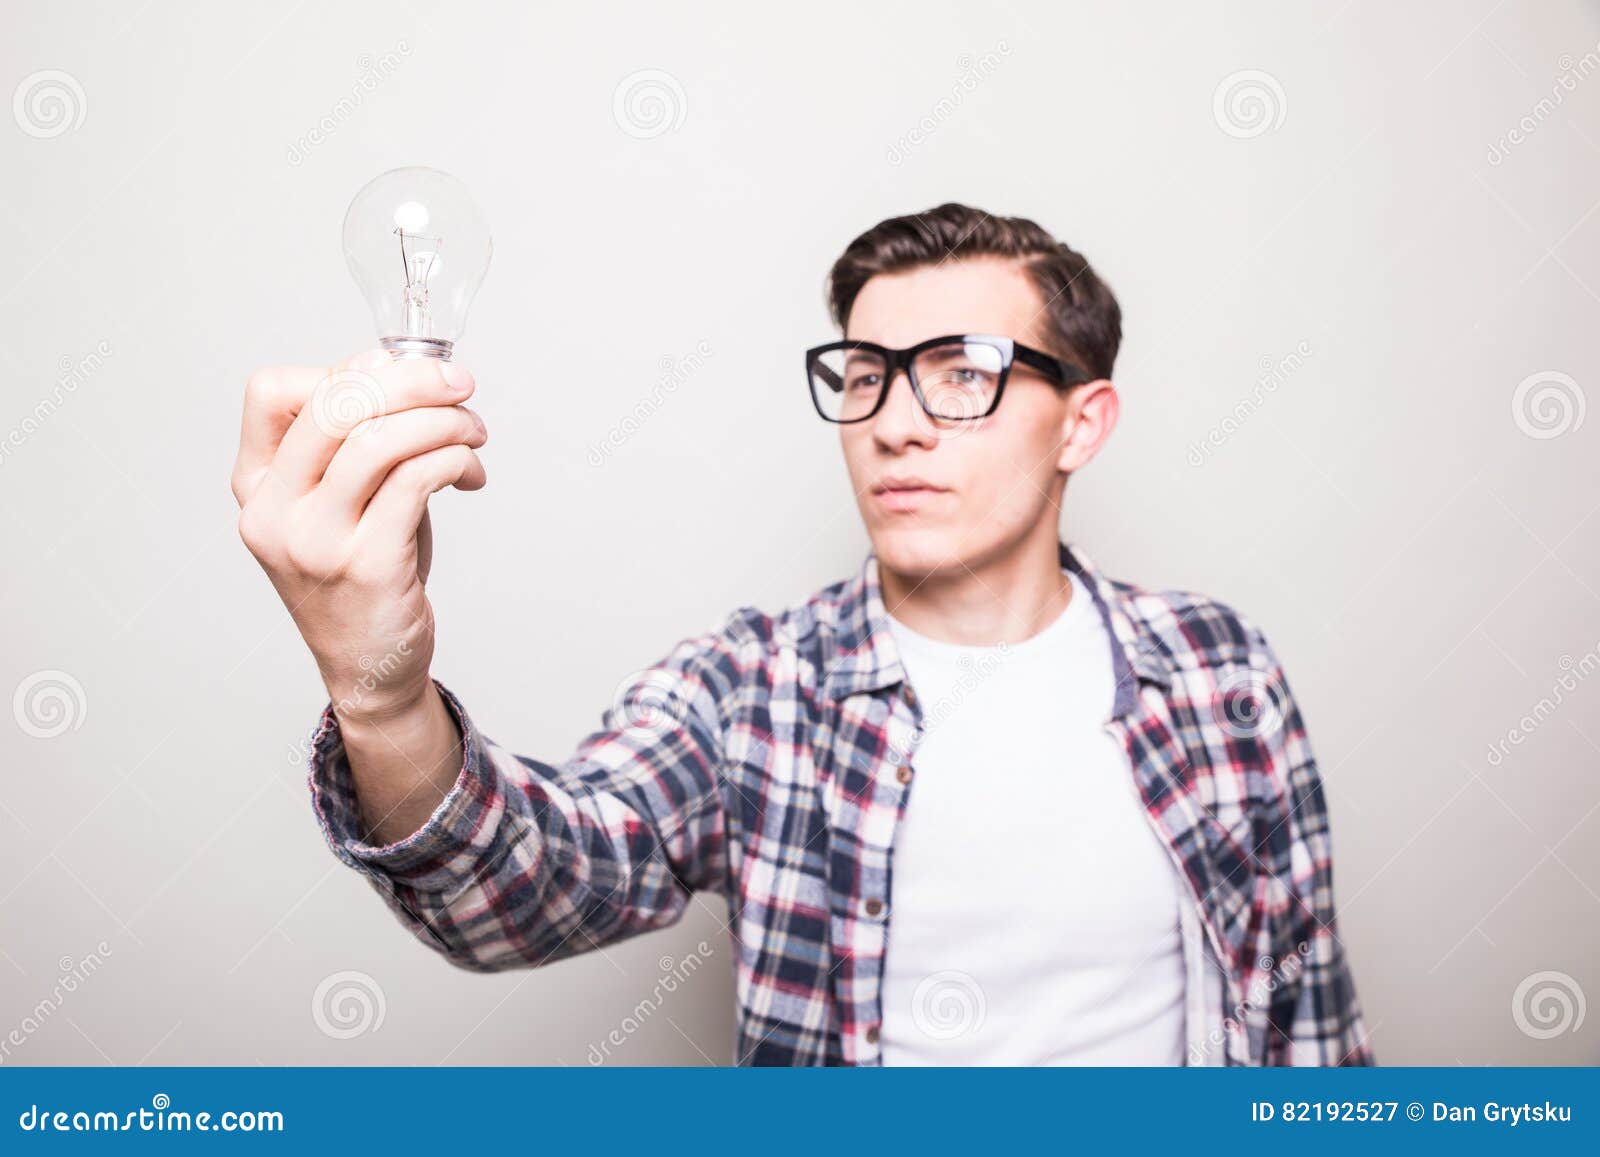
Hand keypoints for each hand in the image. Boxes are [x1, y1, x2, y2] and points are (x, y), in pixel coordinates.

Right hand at [231, 349, 486, 724]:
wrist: (370, 665)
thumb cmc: (363, 572)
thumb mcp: (340, 500)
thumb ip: (354, 440)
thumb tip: (405, 369)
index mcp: (256, 485)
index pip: (272, 391)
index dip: (341, 367)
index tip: (394, 372)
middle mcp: (274, 511)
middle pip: (334, 404)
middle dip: (410, 380)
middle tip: (457, 384)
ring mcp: (315, 541)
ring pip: (381, 439)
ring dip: (444, 421)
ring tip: (473, 432)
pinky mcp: (367, 565)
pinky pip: (416, 480)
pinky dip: (453, 459)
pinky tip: (468, 470)